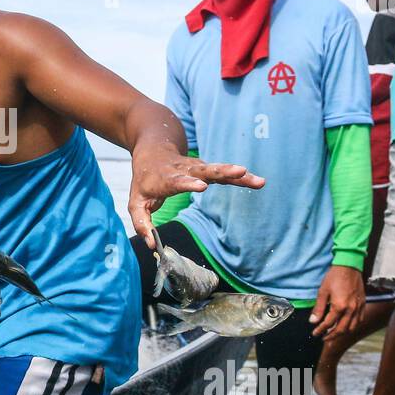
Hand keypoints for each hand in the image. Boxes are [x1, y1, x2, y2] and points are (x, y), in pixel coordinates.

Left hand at [129, 144, 263, 245]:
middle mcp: (184, 170)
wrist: (153, 149)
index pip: (177, 181)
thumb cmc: (144, 179)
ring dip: (236, 173)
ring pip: (217, 170)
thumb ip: (142, 223)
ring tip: (254, 178)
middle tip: (239, 171)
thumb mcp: (135, 202)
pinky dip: (241, 177)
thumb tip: (152, 245)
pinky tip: (258, 181)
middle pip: (203, 171)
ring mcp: (197, 168)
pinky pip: (225, 174)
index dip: (188, 184)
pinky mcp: (207, 169)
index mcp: (165, 178)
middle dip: (221, 172)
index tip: (202, 186)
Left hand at [310, 265, 364, 339]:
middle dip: (331, 336)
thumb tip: (313, 321)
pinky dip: (352, 326)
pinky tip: (346, 326)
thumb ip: (318, 308)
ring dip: (342, 333)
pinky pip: (359, 320)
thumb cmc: (334, 277)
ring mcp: (358, 307)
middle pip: (341, 329)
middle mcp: (350, 309)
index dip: (320, 330)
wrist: (349, 266)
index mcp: (339, 306)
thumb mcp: (322, 292)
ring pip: (352, 327)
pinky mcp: (362, 304)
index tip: (315, 333)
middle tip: (323, 338)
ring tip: (334, 335)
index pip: (328, 324)